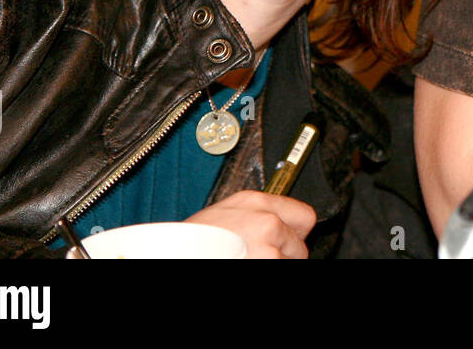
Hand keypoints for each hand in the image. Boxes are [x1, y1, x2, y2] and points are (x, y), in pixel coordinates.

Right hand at [186, 190, 316, 258]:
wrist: (168, 252)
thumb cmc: (188, 243)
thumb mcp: (223, 216)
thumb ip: (253, 217)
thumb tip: (276, 226)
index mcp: (254, 202)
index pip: (303, 216)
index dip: (295, 233)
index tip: (289, 241)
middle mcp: (266, 221)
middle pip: (300, 245)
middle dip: (287, 255)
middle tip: (263, 256)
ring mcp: (268, 247)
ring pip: (290, 262)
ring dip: (275, 264)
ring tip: (246, 260)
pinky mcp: (268, 262)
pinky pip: (280, 269)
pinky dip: (269, 270)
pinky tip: (243, 264)